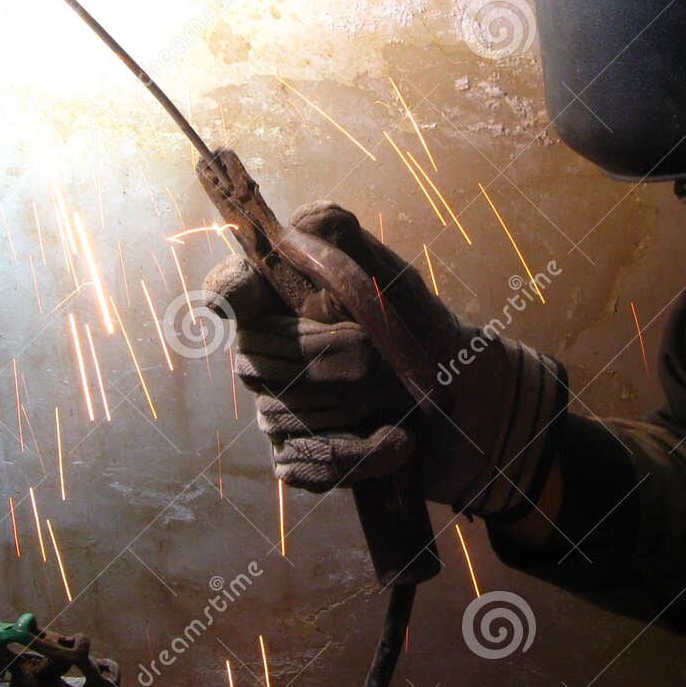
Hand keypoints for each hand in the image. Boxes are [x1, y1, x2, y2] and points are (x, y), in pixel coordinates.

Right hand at [203, 201, 564, 520]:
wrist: (458, 397)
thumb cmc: (415, 326)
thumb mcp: (389, 275)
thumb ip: (346, 239)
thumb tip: (306, 222)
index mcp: (278, 302)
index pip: (230, 290)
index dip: (227, 291)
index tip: (234, 298)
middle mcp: (264, 355)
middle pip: (258, 360)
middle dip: (323, 359)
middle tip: (376, 358)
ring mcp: (275, 411)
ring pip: (283, 416)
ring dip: (352, 408)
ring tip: (396, 397)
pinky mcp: (299, 459)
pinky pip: (306, 464)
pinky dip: (360, 455)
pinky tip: (397, 442)